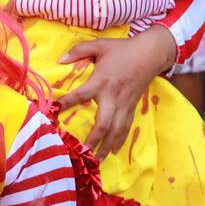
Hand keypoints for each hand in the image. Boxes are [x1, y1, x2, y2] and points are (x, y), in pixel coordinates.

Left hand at [58, 28, 173, 157]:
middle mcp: (113, 96)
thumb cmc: (123, 49)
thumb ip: (78, 51)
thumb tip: (60, 59)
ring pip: (116, 130)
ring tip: (97, 160)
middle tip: (83, 153)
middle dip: (94, 140)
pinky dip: (119, 140)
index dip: (66, 103)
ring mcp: (124, 104)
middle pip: (103, 123)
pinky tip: (113, 150)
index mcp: (101, 81)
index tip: (53, 112)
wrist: (151, 54)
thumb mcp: (99, 45)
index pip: (80, 95)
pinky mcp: (132, 107)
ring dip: (107, 146)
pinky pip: (125, 127)